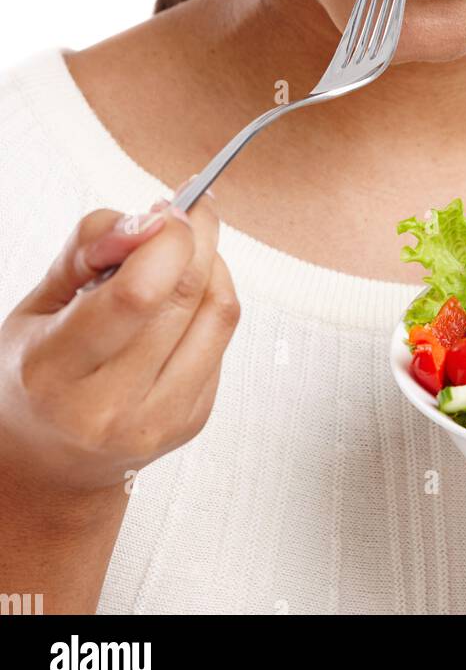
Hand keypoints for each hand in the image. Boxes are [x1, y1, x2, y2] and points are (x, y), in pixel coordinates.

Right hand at [0, 195, 239, 494]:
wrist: (50, 461)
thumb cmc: (38, 371)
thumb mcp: (37, 303)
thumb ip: (87, 248)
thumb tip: (149, 219)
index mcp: (54, 371)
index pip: (136, 294)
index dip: (165, 237)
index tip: (163, 208)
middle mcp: (107, 406)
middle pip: (185, 294)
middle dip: (195, 234)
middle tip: (185, 210)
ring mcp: (157, 420)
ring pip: (219, 311)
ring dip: (212, 261)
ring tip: (184, 248)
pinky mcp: (192, 420)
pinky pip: (224, 337)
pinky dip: (213, 299)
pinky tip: (184, 295)